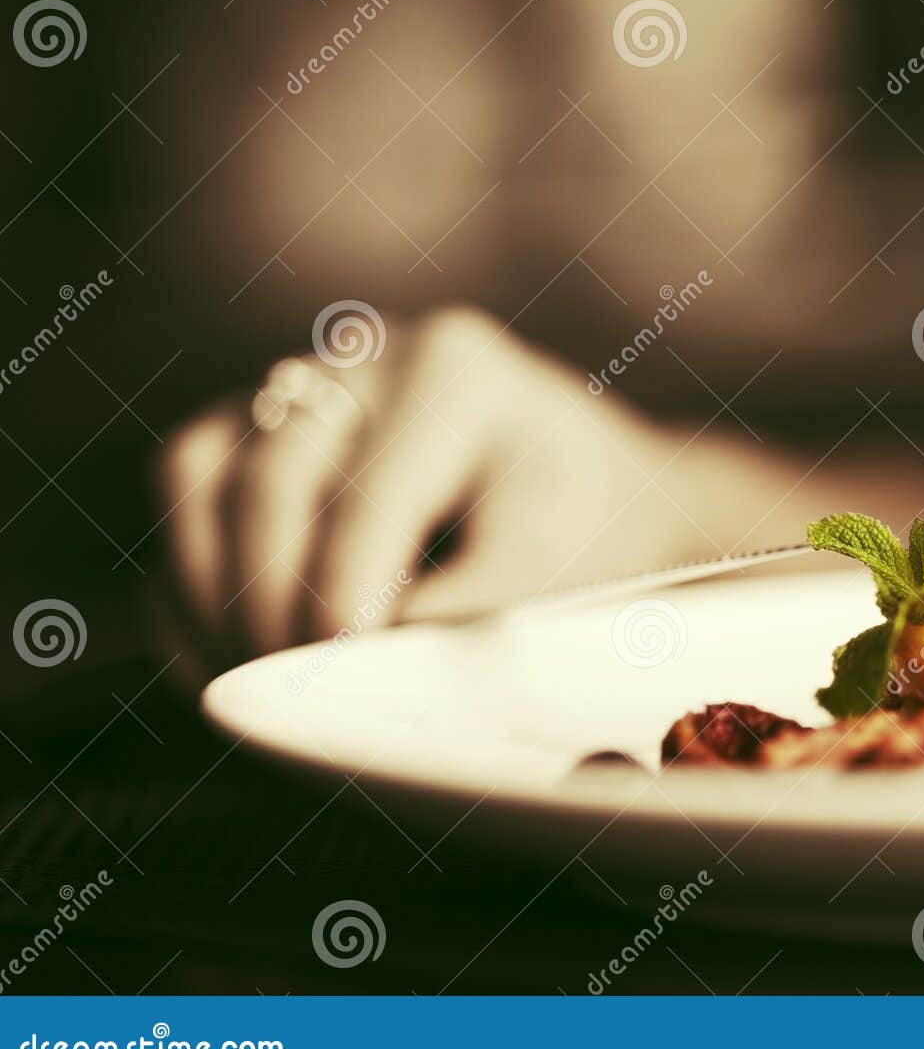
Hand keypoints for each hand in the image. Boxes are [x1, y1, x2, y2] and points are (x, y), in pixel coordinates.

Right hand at [156, 307, 699, 670]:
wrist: (606, 497)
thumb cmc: (588, 537)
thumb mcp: (548, 570)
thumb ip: (450, 618)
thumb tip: (336, 672)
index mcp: (456, 375)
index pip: (368, 501)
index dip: (339, 604)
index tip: (334, 683)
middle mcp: (370, 356)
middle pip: (270, 480)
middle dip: (271, 603)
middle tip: (293, 692)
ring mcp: (308, 380)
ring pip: (202, 471)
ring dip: (212, 585)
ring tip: (254, 675)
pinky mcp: (266, 421)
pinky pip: (191, 485)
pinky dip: (194, 570)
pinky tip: (230, 648)